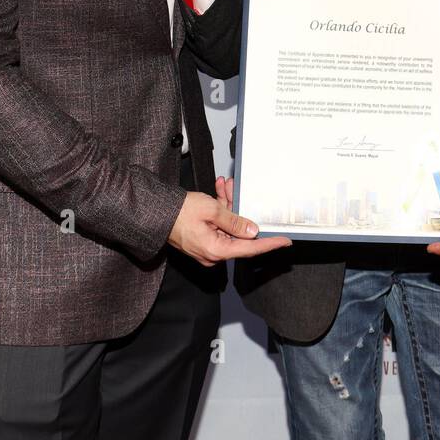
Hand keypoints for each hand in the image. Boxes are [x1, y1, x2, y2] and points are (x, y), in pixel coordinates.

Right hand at [168, 176, 290, 264]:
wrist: (154, 212)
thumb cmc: (178, 212)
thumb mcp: (212, 211)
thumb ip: (235, 221)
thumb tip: (253, 231)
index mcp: (216, 250)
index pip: (250, 249)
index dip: (269, 243)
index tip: (285, 241)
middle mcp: (213, 253)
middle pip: (239, 234)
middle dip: (241, 211)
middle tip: (237, 190)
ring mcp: (207, 248)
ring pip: (228, 227)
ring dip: (229, 206)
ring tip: (225, 186)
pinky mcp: (203, 240)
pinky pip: (218, 227)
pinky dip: (220, 211)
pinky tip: (219, 192)